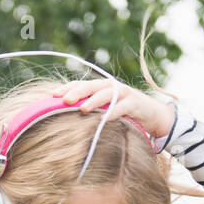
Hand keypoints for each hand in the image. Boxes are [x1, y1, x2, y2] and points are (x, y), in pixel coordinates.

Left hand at [54, 78, 174, 141]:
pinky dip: (114, 112)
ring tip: (83, 108)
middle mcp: (110, 87)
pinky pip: (123, 107)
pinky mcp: (135, 103)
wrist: (151, 115)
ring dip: (94, 101)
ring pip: (106, 94)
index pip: (80, 84)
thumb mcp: (103, 110)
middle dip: (77, 92)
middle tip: (64, 100)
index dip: (67, 88)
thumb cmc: (122, 114)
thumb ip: (89, 110)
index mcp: (100, 87)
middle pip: (91, 86)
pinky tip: (106, 118)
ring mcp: (123, 94)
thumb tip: (64, 118)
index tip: (52, 95)